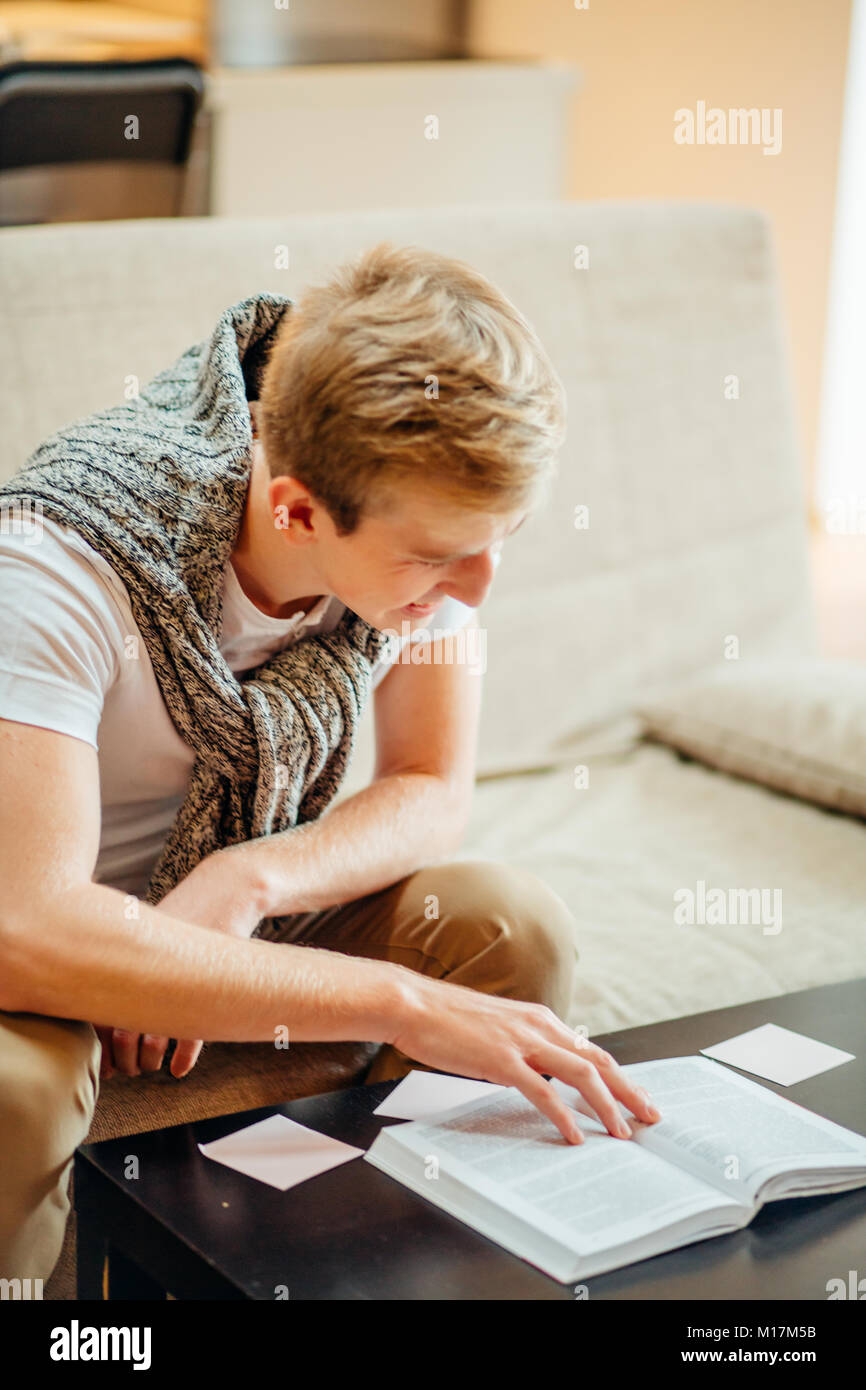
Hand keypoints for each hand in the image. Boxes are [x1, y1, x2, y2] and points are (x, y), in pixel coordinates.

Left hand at [95, 852, 266, 1079]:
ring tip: (150, 1067)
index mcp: (125, 958)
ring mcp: (176, 982)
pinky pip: (191, 1035)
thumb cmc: (185, 915)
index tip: (103, 1065)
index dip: (99, 1047)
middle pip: (121, 1033)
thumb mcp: (151, 933)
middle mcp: (145, 971)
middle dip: (123, 1060)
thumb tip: (103, 994)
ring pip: (152, 1039)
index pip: (98, 1013)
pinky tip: (179, 1070)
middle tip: (128, 1070)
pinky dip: (183, 1058)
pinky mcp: (207, 989)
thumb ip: (128, 961)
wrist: (226, 892)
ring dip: (149, 1062)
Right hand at [390, 973, 661, 1144]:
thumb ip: (523, 1046)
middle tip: (650, 1117)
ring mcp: (522, 1042)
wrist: (413, 1003)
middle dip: (629, 1092)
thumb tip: (541, 1073)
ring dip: (607, 1106)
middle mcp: (539, 1026)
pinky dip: (563, 1115)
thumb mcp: (498, 1028)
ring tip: (622, 1132)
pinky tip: (573, 1136)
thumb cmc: (447, 1018)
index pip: (591, 1051)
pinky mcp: (501, 1059)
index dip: (619, 1077)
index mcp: (540, 1019)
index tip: (636, 1097)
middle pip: (599, 1062)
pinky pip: (543, 1092)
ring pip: (582, 1075)